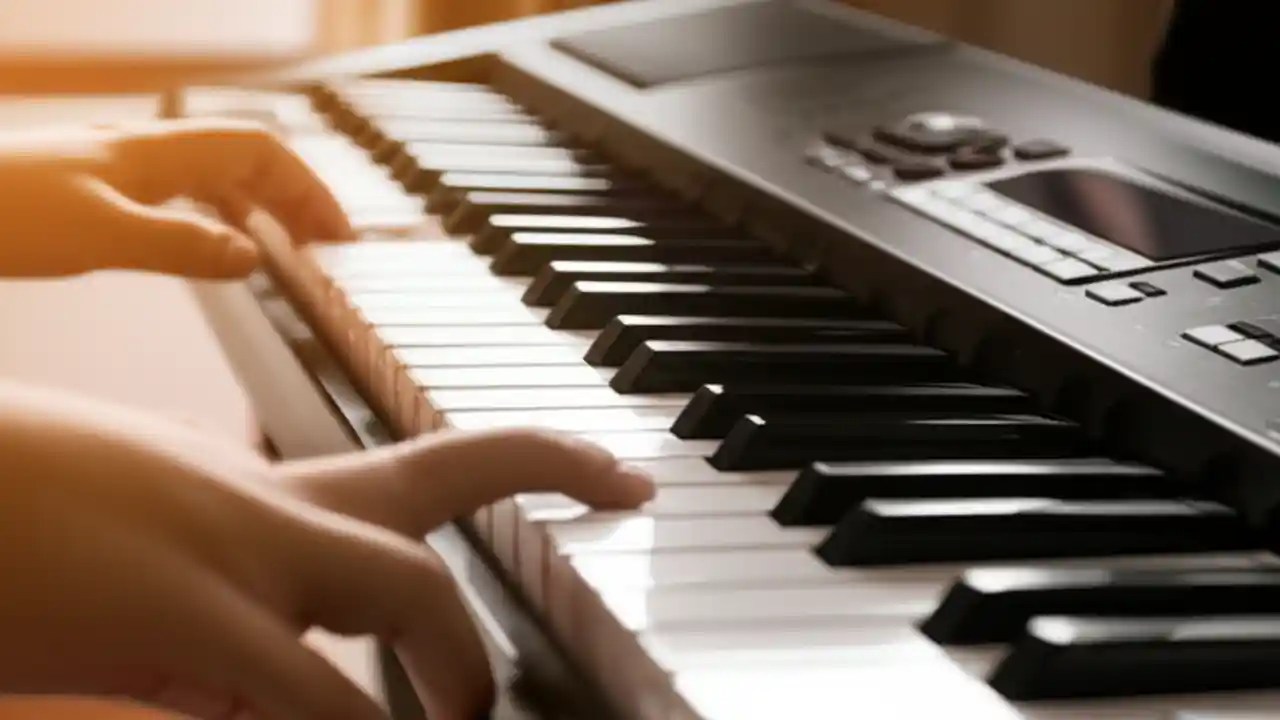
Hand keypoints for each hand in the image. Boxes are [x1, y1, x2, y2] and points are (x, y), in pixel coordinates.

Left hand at [0, 118, 352, 278]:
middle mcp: (143, 154)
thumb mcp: (104, 237)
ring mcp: (120, 171)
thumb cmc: (5, 216)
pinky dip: (214, 219)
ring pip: (211, 179)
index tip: (336, 232)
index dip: (306, 187)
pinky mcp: (97, 193)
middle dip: (292, 197)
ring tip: (284, 248)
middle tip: (324, 245)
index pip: (258, 150)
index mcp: (155, 154)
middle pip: (242, 161)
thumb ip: (184, 248)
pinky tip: (214, 246)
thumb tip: (255, 259)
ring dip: (257, 208)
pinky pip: (179, 198)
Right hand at [0, 381, 652, 719]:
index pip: (436, 462)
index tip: (623, 477)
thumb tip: (264, 686)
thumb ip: (223, 610)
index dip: (544, 460)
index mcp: (259, 490)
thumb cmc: (12, 505)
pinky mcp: (165, 616)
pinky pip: (305, 690)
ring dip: (451, 671)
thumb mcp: (144, 546)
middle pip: (434, 526)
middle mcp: (261, 506)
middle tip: (486, 706)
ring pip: (408, 591)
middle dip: (487, 620)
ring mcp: (222, 558)